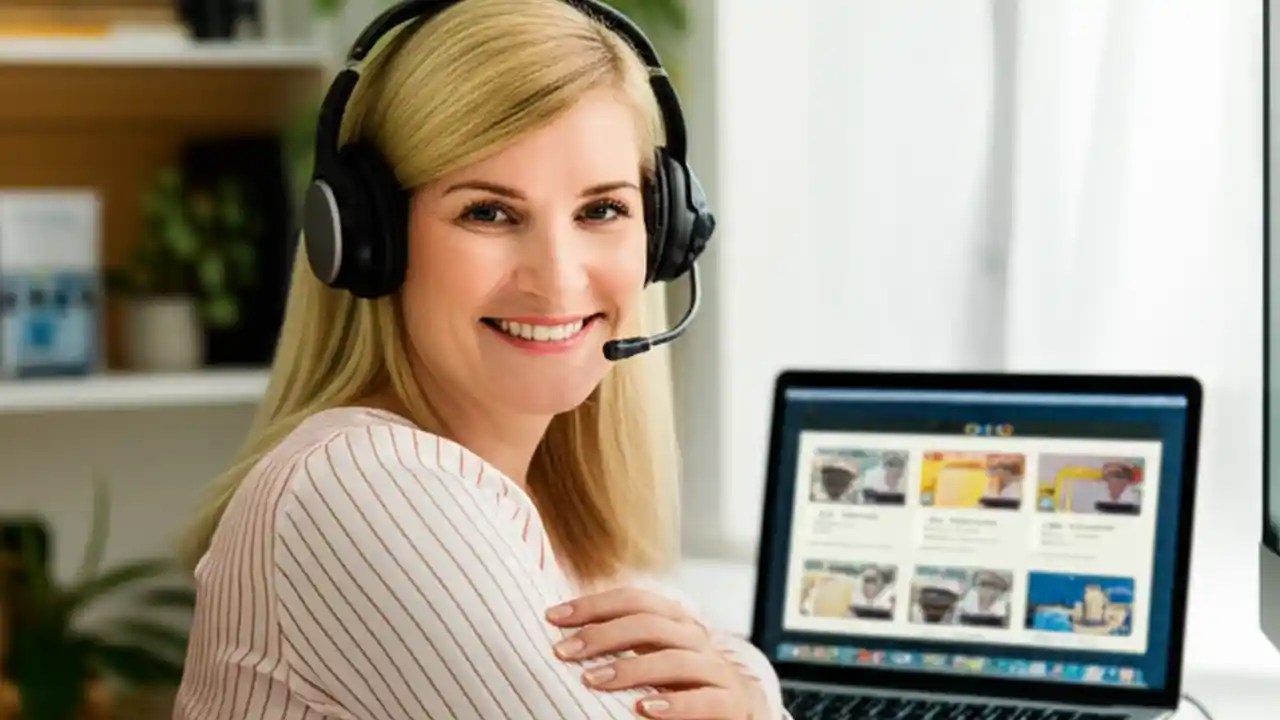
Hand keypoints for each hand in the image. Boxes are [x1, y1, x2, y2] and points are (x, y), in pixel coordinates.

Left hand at [546, 587, 769, 718]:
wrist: (740, 711)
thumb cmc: (685, 685)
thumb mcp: (654, 657)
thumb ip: (624, 646)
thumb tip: (566, 640)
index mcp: (676, 622)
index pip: (633, 599)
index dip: (593, 604)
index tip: (553, 617)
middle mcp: (696, 639)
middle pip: (649, 623)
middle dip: (602, 635)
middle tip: (564, 651)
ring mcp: (716, 670)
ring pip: (674, 660)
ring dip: (629, 668)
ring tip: (592, 681)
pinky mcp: (732, 703)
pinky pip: (704, 700)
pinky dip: (674, 704)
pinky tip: (644, 708)